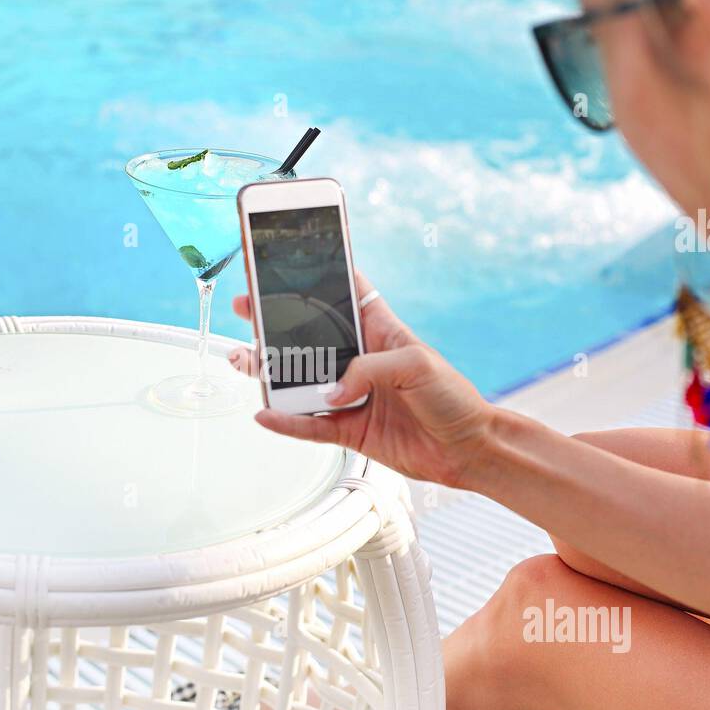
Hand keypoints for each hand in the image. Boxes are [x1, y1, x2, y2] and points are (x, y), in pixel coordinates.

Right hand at [229, 273, 492, 488]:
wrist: (467, 448)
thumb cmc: (453, 397)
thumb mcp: (416, 366)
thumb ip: (368, 369)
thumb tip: (330, 390)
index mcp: (379, 331)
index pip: (345, 294)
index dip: (319, 275)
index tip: (287, 260)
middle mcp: (359, 360)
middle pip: (308, 336)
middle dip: (275, 320)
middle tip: (246, 306)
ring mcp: (350, 395)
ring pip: (300, 381)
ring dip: (270, 372)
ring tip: (242, 361)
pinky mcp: (348, 430)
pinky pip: (308, 426)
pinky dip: (286, 422)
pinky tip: (265, 414)